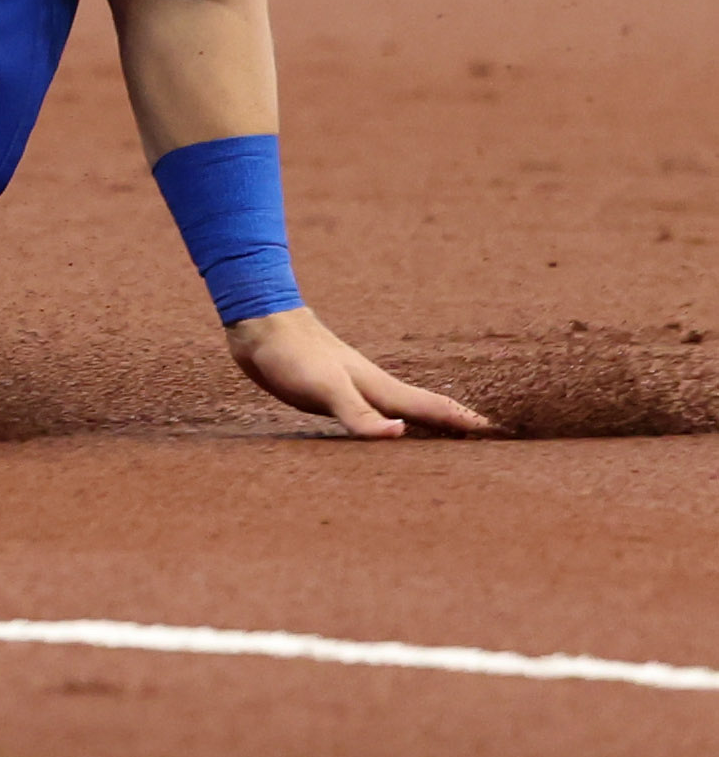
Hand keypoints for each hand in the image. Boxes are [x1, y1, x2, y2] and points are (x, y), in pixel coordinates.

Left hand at [225, 307, 489, 438]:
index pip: (431, 408)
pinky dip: (386, 419)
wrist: (259, 323)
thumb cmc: (293, 354)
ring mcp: (352, 387)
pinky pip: (370, 410)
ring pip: (398, 408)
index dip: (462, 420)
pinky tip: (381, 421)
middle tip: (482, 433)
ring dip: (423, 420)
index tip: (496, 430)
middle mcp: (372, 388)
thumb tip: (400, 433)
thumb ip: (360, 415)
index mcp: (379, 389)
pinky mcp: (330, 390)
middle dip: (452, 421)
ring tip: (442, 430)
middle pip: (422, 408)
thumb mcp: (325, 389)